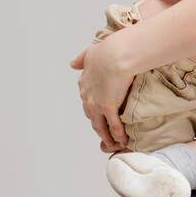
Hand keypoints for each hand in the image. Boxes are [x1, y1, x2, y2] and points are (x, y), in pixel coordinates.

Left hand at [71, 37, 134, 152]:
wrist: (115, 56)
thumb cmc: (106, 52)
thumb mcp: (90, 53)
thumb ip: (81, 59)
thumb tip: (72, 63)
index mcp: (84, 84)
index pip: (86, 100)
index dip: (93, 107)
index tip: (99, 112)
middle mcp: (87, 97)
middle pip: (90, 115)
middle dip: (97, 124)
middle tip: (105, 132)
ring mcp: (96, 104)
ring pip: (99, 125)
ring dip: (105, 136)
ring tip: (112, 144)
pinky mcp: (108, 108)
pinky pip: (113, 126)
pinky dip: (118, 134)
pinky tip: (123, 140)